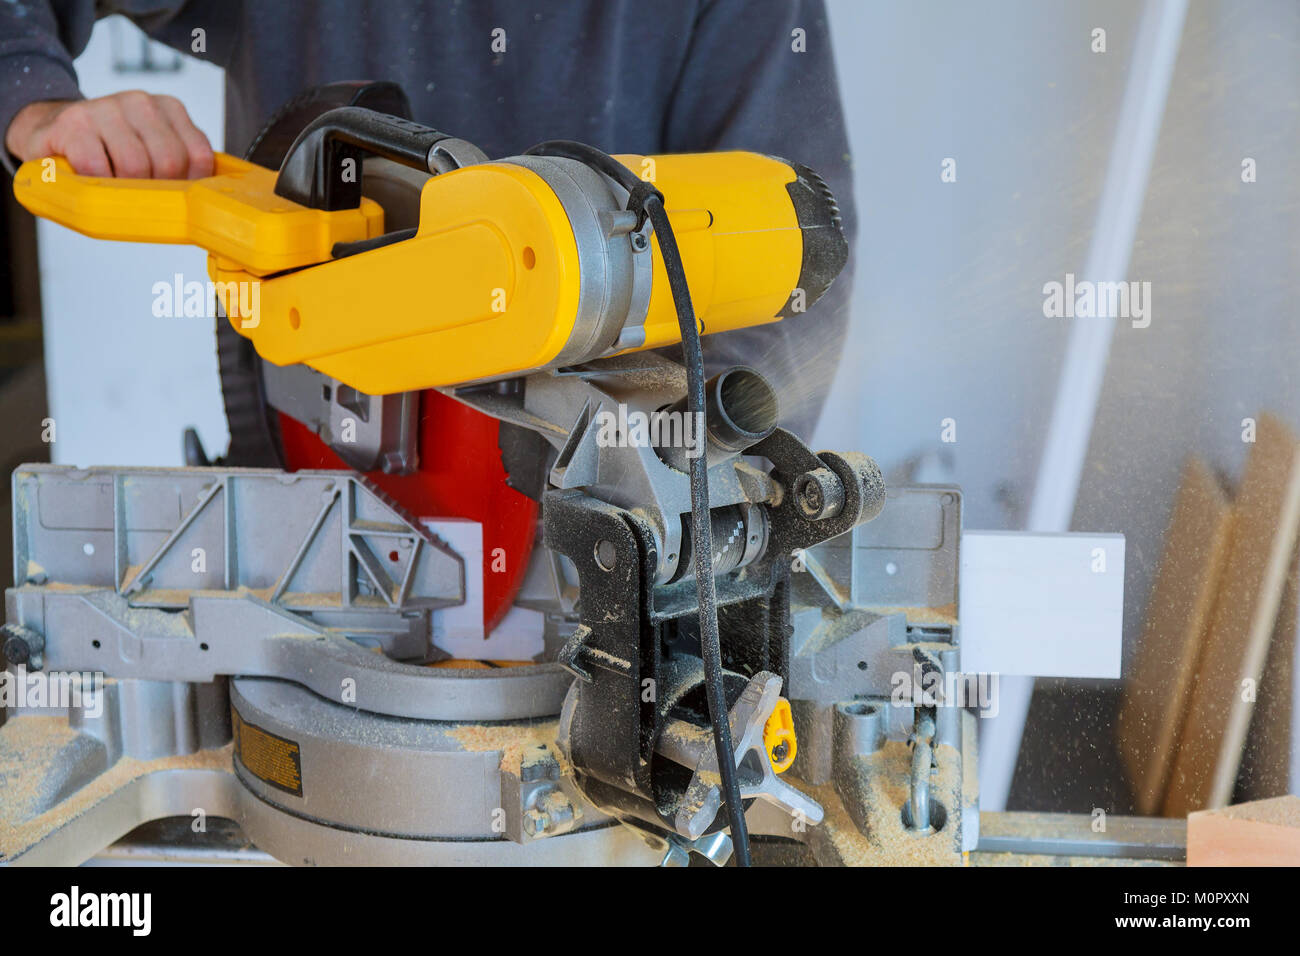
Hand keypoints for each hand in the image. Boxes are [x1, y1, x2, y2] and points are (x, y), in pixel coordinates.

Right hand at [6, 91, 213, 178]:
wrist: (51, 130)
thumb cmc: (109, 150)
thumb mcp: (152, 151)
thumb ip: (181, 166)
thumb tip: (205, 198)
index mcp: (169, 108)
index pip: (199, 155)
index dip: (189, 185)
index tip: (173, 195)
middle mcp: (140, 102)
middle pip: (170, 162)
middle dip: (157, 189)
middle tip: (140, 196)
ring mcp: (105, 108)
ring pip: (135, 166)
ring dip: (124, 189)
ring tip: (113, 187)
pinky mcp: (72, 124)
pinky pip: (96, 168)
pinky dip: (95, 184)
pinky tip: (90, 181)